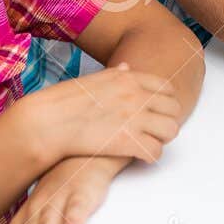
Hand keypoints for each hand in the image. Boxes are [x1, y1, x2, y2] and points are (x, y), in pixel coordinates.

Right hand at [20, 63, 181, 164]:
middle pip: (174, 108)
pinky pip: (156, 151)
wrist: (49, 122)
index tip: (158, 112)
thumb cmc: (65, 102)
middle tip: (154, 130)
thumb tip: (126, 67)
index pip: (167, 88)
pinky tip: (140, 156)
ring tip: (149, 143)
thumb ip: (115, 74)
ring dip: (162, 138)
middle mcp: (137, 95)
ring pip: (171, 130)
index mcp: (129, 78)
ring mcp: (135, 118)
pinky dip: (151, 156)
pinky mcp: (129, 141)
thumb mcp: (93, 80)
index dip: (166, 102)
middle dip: (167, 120)